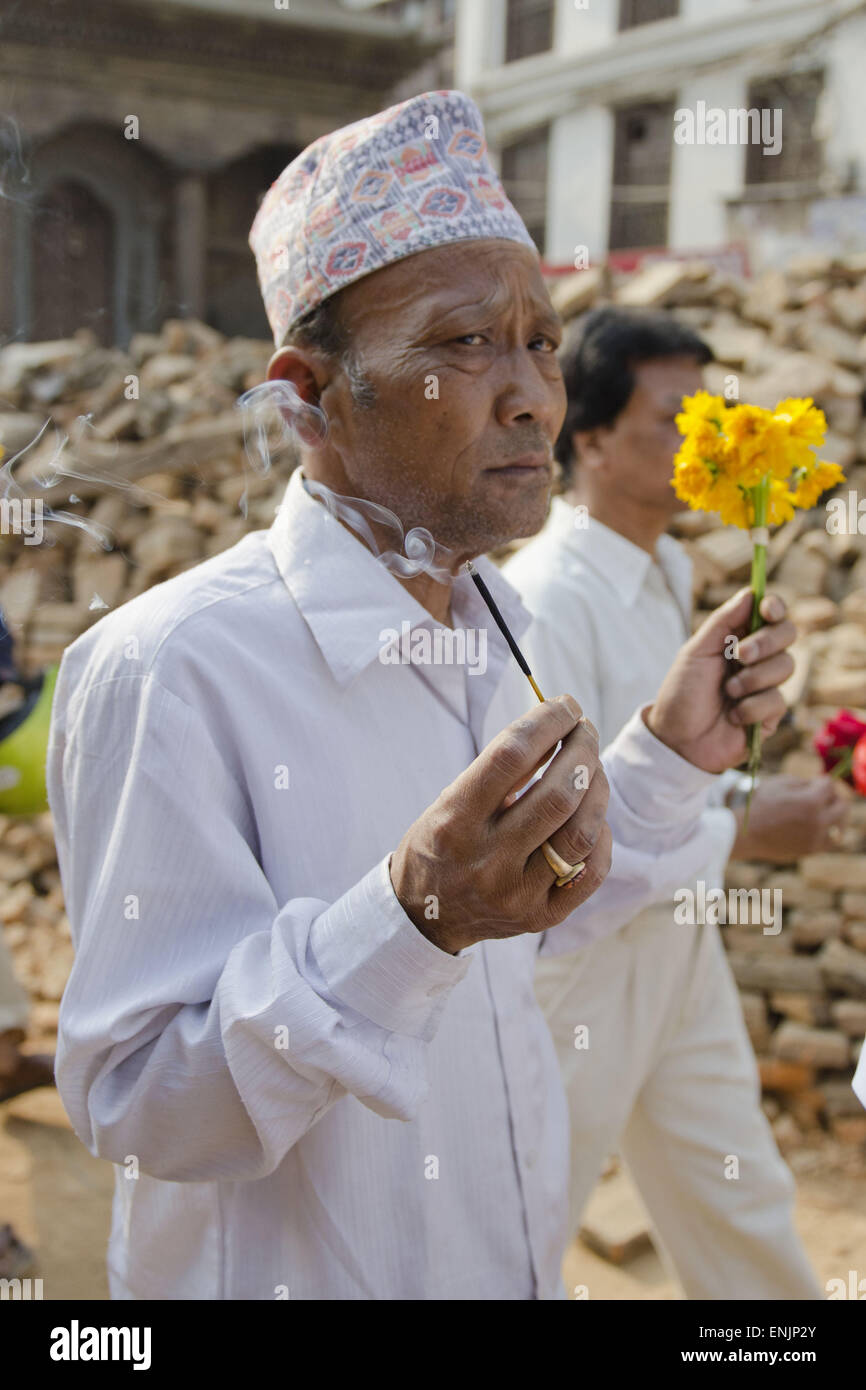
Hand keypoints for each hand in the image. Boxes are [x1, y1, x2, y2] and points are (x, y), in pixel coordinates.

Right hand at [389, 694, 611, 954]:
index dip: (546, 721)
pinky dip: (600, 835)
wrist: (424, 917)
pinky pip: (591, 872)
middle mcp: (487, 860)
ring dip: (597, 788)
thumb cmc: (442, 844)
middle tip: (585, 731)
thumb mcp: (451, 801)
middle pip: (558, 793)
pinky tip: (592, 816)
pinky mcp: (541, 916)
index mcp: (455, 821)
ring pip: (581, 832)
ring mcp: (517, 893)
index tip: (565, 705)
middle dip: (582, 749)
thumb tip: (555, 725)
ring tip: (592, 769)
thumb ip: (501, 771)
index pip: (511, 755)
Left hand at [646, 588, 794, 773]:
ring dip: (753, 678)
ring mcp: (766, 685)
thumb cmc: (682, 693)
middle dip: (766, 642)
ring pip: (786, 666)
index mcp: (738, 638)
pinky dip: (751, 706)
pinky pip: (778, 700)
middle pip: (787, 634)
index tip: (767, 611)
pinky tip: (733, 715)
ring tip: (728, 692)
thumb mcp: (696, 652)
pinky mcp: (771, 714)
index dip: (774, 607)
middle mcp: (757, 658)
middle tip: (739, 655)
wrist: (676, 740)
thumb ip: (722, 621)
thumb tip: (751, 593)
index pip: (770, 614)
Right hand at [729, 773, 849, 861]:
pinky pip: (831, 839)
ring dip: (834, 815)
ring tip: (819, 811)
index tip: (813, 782)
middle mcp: (818, 821)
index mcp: (810, 801)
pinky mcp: (811, 850)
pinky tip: (815, 825)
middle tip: (821, 796)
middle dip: (833, 797)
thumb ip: (804, 781)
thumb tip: (821, 784)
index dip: (821, 781)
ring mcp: (816, 838)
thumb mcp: (779, 783)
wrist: (745, 834)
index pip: (830, 785)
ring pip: (841, 824)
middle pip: (843, 805)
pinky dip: (827, 831)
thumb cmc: (760, 804)